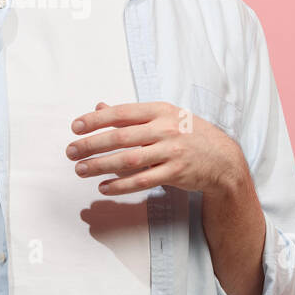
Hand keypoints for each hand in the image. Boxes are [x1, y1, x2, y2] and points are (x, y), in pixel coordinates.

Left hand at [65, 100, 243, 196]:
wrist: (222, 158)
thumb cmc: (188, 134)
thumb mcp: (164, 116)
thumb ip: (131, 115)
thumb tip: (99, 107)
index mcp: (160, 111)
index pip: (121, 113)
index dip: (96, 120)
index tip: (75, 127)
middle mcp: (165, 129)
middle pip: (121, 137)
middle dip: (91, 145)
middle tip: (71, 151)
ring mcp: (171, 151)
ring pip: (128, 160)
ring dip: (100, 165)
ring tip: (81, 169)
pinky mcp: (175, 173)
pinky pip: (142, 180)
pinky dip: (120, 185)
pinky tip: (104, 187)